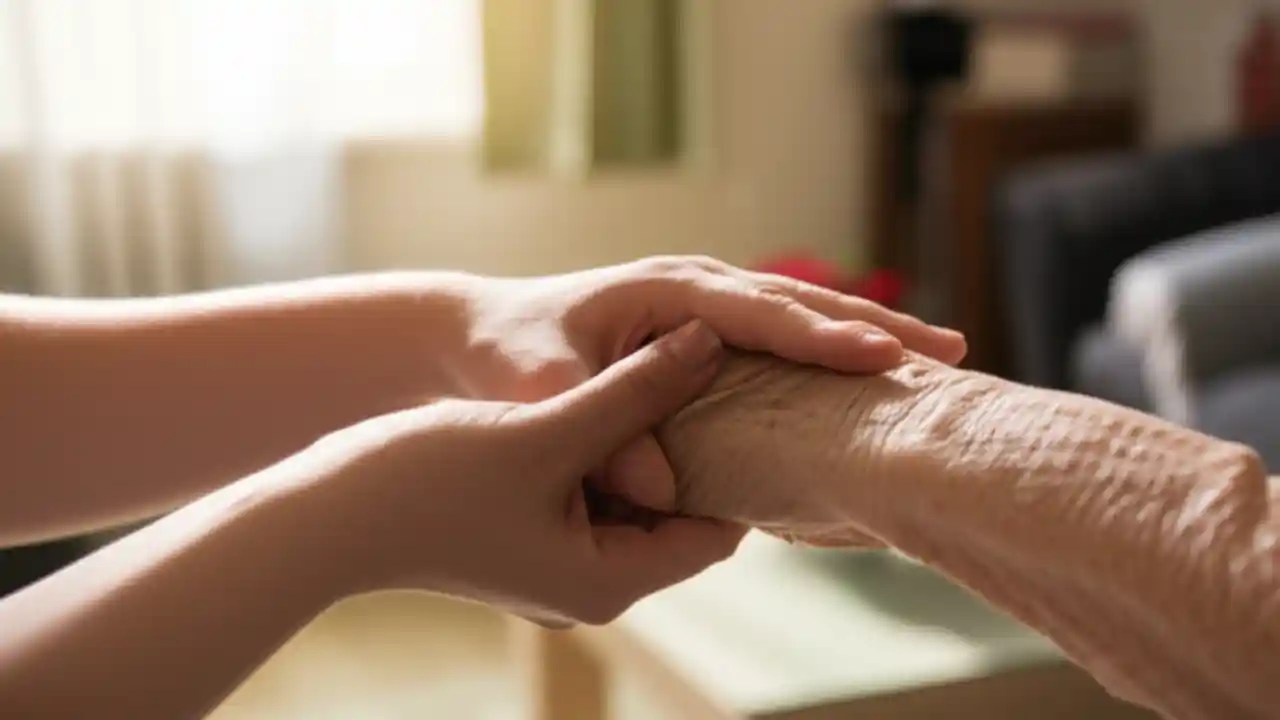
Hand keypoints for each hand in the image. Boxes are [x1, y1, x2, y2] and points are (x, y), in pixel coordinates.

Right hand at [307, 321, 742, 626]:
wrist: (326, 512)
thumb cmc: (431, 481)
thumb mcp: (548, 426)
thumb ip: (636, 390)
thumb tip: (713, 342)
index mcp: (611, 578)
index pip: (718, 530)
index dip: (746, 465)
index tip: (765, 399)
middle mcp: (594, 584)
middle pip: (681, 518)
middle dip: (706, 452)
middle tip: (734, 380)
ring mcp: (559, 566)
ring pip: (638, 501)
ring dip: (658, 444)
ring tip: (685, 376)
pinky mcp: (531, 540)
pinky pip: (598, 496)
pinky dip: (616, 451)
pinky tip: (622, 395)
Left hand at [453, 256, 965, 511]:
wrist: (488, 335)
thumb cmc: (511, 356)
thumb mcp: (540, 393)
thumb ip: (598, 431)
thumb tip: (664, 492)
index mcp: (668, 290)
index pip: (762, 312)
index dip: (825, 336)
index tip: (887, 358)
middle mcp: (698, 288)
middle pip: (803, 303)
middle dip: (877, 326)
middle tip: (953, 352)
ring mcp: (708, 307)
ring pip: (804, 316)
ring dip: (868, 335)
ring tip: (939, 359)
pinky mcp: (709, 334)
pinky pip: (784, 339)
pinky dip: (832, 354)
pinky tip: (872, 380)